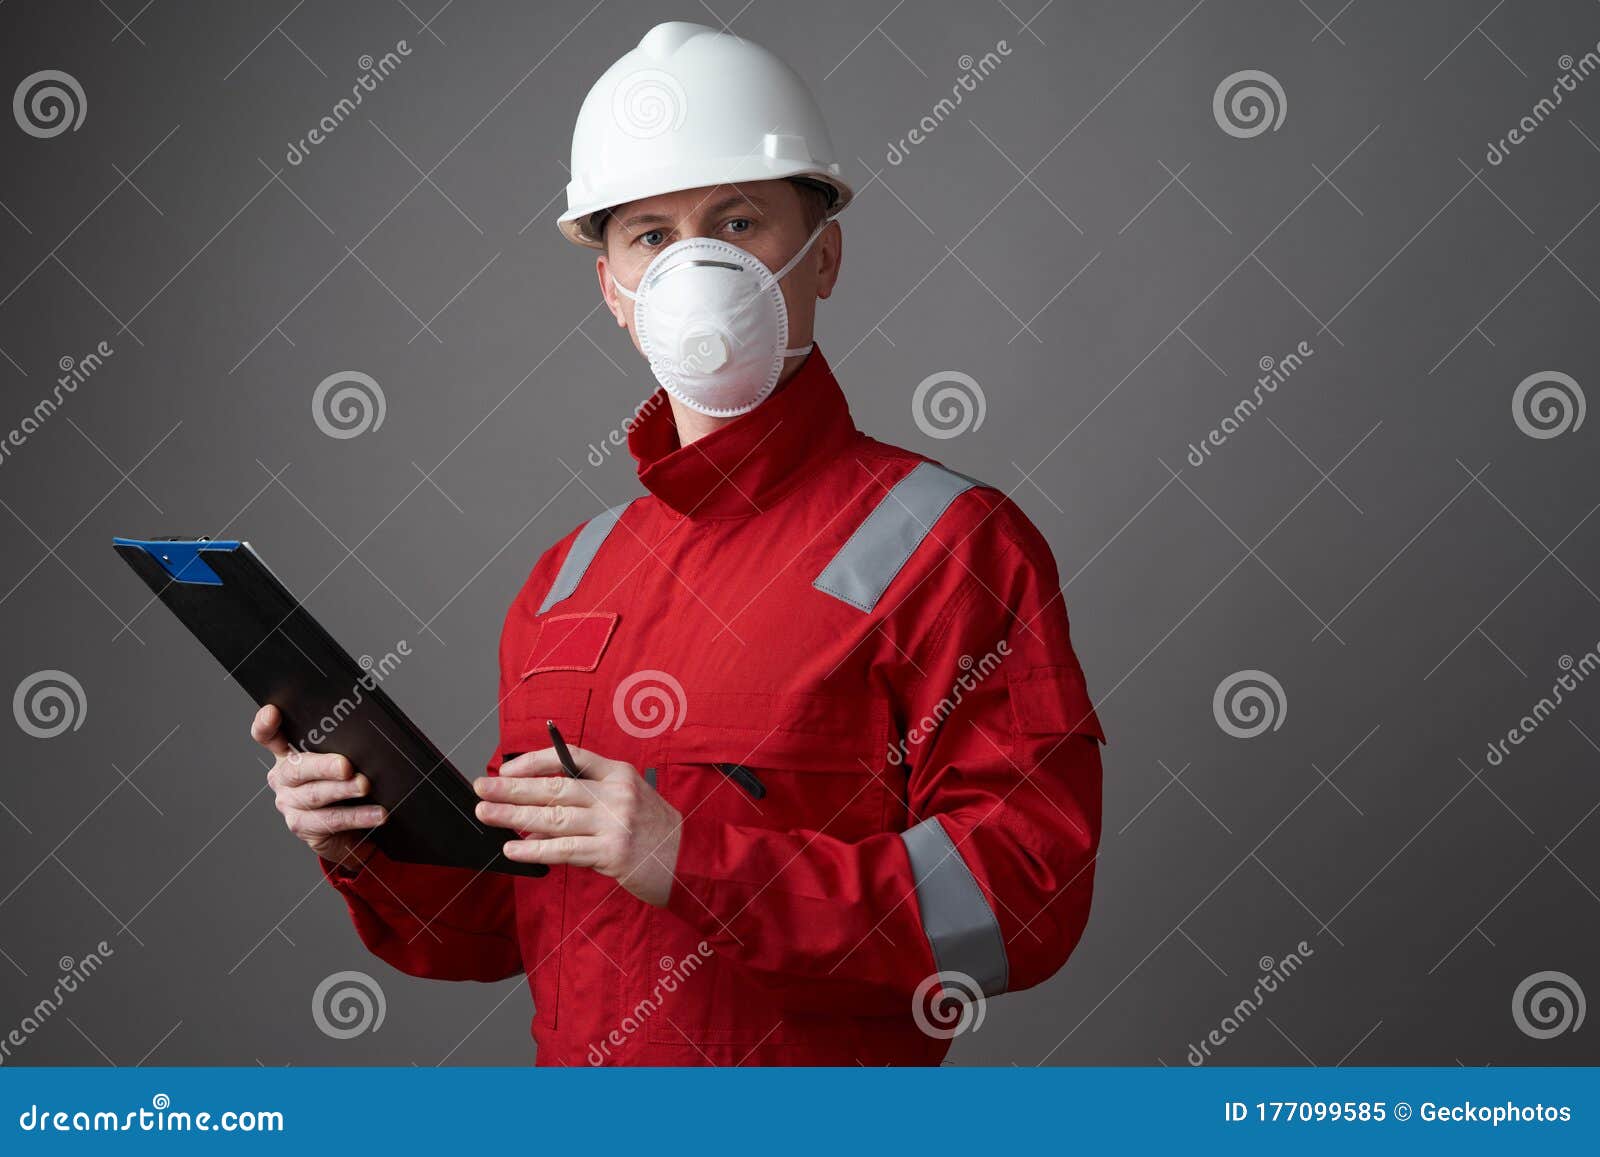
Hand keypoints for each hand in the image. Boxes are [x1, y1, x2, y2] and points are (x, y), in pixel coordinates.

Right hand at [252, 704, 385, 872]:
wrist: (349, 827)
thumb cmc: (347, 783)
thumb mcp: (343, 760)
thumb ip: (346, 746)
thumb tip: (372, 736)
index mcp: (288, 754)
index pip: (268, 736)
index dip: (265, 724)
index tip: (273, 713)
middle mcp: (283, 778)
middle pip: (297, 768)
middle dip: (324, 766)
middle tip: (346, 766)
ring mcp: (290, 803)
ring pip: (316, 795)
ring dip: (343, 790)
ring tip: (365, 786)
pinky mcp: (303, 826)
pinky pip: (332, 820)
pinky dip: (357, 816)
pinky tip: (376, 814)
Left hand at [474, 747, 682, 906]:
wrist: (692, 861)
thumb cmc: (656, 831)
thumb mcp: (630, 800)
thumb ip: (591, 798)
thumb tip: (537, 807)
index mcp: (619, 773)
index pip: (569, 756)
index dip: (534, 760)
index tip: (506, 769)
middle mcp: (616, 793)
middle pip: (554, 786)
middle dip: (512, 788)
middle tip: (481, 788)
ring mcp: (615, 823)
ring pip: (554, 817)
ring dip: (514, 816)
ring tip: (487, 814)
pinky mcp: (612, 853)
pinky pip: (564, 850)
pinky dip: (534, 849)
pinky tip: (512, 848)